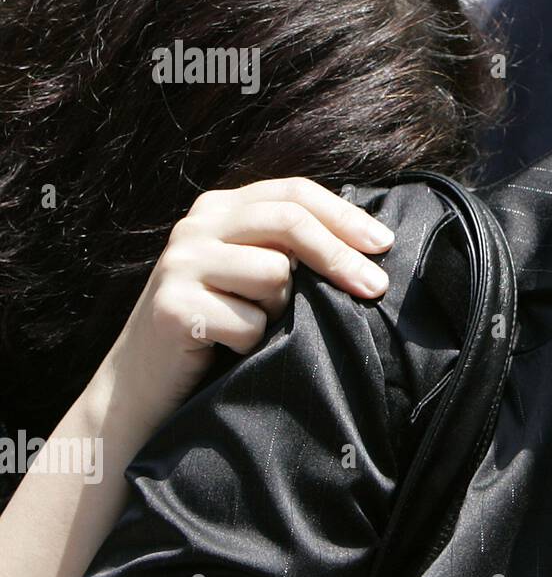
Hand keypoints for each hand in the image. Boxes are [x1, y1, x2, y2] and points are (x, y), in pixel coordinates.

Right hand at [91, 177, 394, 439]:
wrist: (143, 384)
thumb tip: (368, 243)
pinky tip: (227, 349)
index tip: (383, 243)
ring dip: (280, 310)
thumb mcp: (252, 273)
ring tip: (252, 325)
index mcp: (220, 208)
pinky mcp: (174, 308)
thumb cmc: (217, 326)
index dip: (343, 216)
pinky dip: (254, 344)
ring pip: (275, 274)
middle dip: (340, 256)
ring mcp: (180, 263)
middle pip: (289, 223)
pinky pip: (251, 323)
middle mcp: (196, 225)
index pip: (294, 193)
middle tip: (376, 287)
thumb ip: (289, 246)